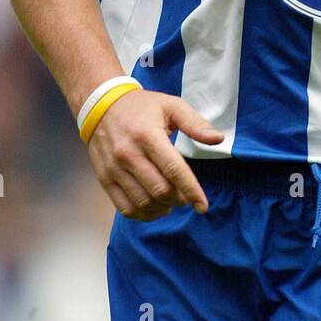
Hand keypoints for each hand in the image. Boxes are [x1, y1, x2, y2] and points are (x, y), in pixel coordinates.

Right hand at [87, 90, 223, 220]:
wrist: (101, 106)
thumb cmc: (142, 106)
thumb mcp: (171, 106)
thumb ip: (196, 124)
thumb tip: (218, 139)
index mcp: (148, 136)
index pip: (174, 170)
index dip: (191, 191)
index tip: (203, 206)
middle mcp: (129, 154)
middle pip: (160, 190)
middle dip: (179, 200)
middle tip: (186, 197)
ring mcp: (114, 168)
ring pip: (143, 202)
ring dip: (162, 208)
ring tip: (171, 202)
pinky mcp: (105, 178)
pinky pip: (124, 207)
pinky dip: (143, 215)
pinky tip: (154, 209)